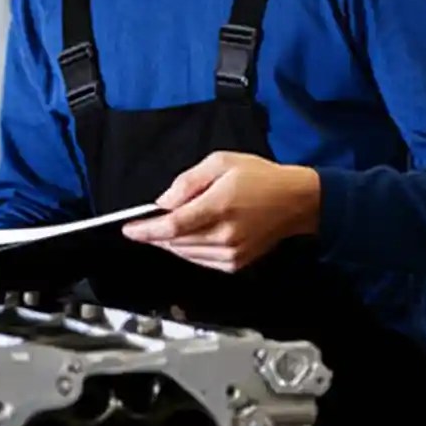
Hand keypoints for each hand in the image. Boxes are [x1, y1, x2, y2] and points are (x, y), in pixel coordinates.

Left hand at [121, 151, 320, 272]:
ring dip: (170, 242)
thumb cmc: (261, 178)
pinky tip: (188, 236)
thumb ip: (188, 181)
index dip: (146, 230)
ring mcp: (232, 253)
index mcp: (219, 207)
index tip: (129, 229)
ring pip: (185, 253)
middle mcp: (225, 234)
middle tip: (146, 222)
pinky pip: (200, 261)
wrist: (296, 201)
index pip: (172, 226)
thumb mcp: (220, 163)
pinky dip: (187, 250)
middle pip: (175, 242)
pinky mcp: (236, 263)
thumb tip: (164, 201)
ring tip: (170, 225)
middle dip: (155, 234)